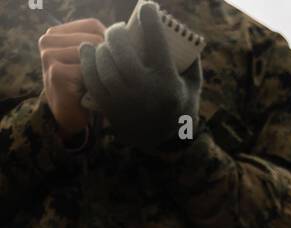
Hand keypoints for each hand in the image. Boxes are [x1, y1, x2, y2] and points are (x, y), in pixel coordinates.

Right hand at [38, 18, 106, 138]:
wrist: (68, 117)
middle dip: (107, 60)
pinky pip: (88, 72)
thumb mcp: (88, 60)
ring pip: (92, 56)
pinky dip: (95, 85)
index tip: (113, 62)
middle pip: (94, 40)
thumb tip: (121, 35)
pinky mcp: (56, 72)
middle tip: (108, 79)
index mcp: (55, 32)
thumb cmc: (82, 87)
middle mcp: (48, 40)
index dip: (109, 43)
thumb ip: (97, 43)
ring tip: (98, 87)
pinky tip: (92, 95)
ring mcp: (49, 55)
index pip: (92, 25)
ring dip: (101, 74)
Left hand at [79, 1, 202, 151]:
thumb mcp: (193, 86)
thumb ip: (190, 61)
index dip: (149, 18)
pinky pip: (92, 81)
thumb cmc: (177, 104)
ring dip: (102, 48)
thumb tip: (181, 30)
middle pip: (122, 51)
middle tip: (118, 30)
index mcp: (167, 83)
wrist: (162, 141)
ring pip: (104, 65)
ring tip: (105, 43)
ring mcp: (125, 102)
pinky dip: (87, 62)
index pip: (156, 42)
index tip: (146, 6)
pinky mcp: (110, 109)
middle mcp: (145, 92)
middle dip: (117, 32)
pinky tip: (89, 51)